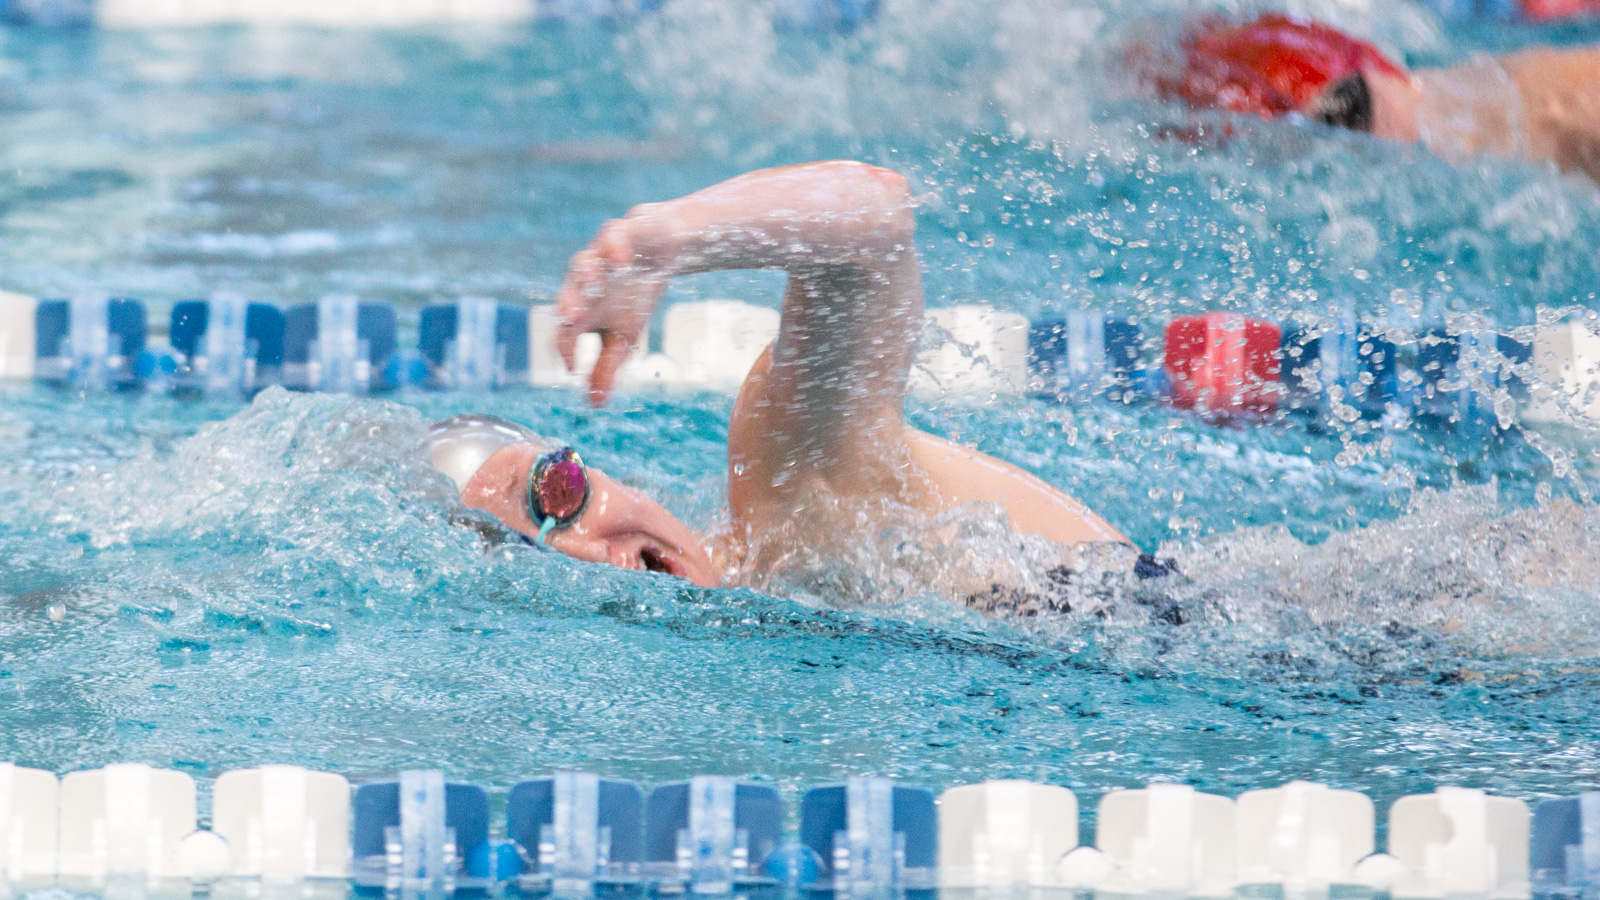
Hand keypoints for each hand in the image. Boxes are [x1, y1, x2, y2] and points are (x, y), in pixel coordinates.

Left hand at [555, 216, 667, 405]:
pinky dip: (615, 249)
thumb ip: (606, 368)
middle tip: (570, 321)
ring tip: (593, 286)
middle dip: (568, 306)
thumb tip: (595, 405)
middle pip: (567, 293)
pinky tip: (621, 262)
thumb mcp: (623, 337)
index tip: (572, 368)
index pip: (564, 331)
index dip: (565, 348)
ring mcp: (600, 256)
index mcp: (580, 309)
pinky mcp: (622, 233)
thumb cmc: (633, 295)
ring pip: (583, 263)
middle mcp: (584, 282)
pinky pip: (613, 237)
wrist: (659, 248)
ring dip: (587, 275)